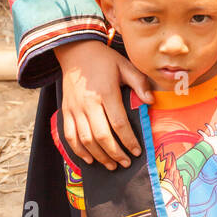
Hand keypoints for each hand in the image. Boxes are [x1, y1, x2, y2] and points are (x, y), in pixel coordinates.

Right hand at [56, 40, 152, 169]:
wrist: (75, 51)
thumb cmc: (104, 59)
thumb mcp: (125, 66)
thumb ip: (139, 83)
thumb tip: (151, 102)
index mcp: (106, 92)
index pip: (119, 123)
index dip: (129, 140)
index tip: (138, 151)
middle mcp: (88, 103)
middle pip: (102, 136)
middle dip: (115, 153)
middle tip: (126, 163)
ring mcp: (75, 109)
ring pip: (86, 140)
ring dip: (99, 156)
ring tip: (112, 165)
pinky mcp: (66, 111)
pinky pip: (70, 136)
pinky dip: (79, 151)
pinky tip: (90, 159)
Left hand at [198, 122, 216, 156]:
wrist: (209, 149)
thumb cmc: (215, 150)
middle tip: (216, 124)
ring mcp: (212, 137)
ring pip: (211, 131)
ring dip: (209, 127)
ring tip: (206, 124)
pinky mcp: (207, 138)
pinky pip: (203, 134)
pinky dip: (201, 132)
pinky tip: (198, 130)